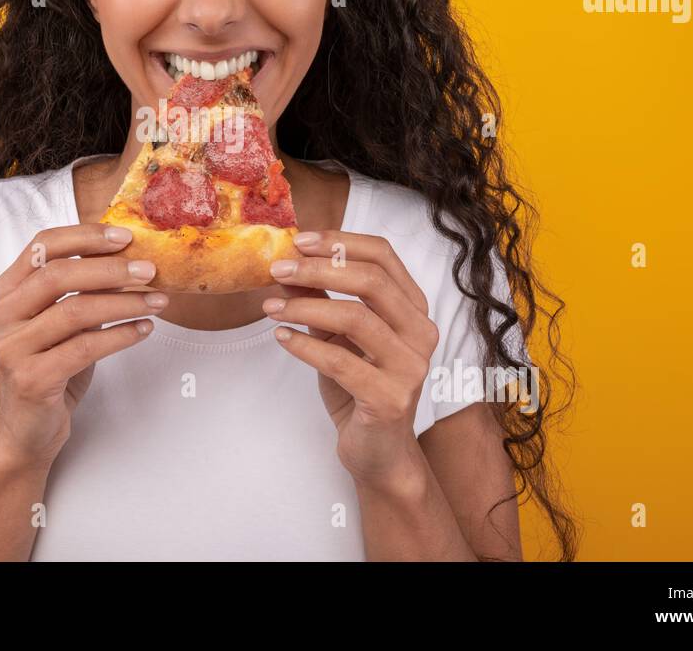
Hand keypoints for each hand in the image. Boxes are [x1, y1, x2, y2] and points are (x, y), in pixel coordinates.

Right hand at [0, 223, 164, 473]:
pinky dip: (121, 335)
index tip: (124, 237)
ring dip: (124, 303)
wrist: (26, 432)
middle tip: (150, 270)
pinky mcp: (30, 379)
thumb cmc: (49, 369)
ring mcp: (10, 349)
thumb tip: (128, 256)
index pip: (41, 247)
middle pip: (57, 275)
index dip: (84, 236)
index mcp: (4, 293)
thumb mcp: (59, 323)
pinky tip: (143, 330)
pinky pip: (84, 348)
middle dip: (110, 269)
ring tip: (158, 302)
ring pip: (75, 311)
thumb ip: (79, 290)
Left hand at [264, 230, 438, 489]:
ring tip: (271, 307)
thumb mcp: (337, 335)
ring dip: (305, 307)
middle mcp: (421, 333)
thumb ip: (320, 299)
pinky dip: (304, 345)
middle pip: (371, 281)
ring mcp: (410, 367)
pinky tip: (282, 337)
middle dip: (318, 269)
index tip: (299, 240)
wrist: (378, 451)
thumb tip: (287, 265)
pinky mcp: (390, 399)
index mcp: (413, 308)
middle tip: (277, 269)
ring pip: (355, 318)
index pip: (384, 255)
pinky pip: (340, 362)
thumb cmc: (359, 385)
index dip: (341, 241)